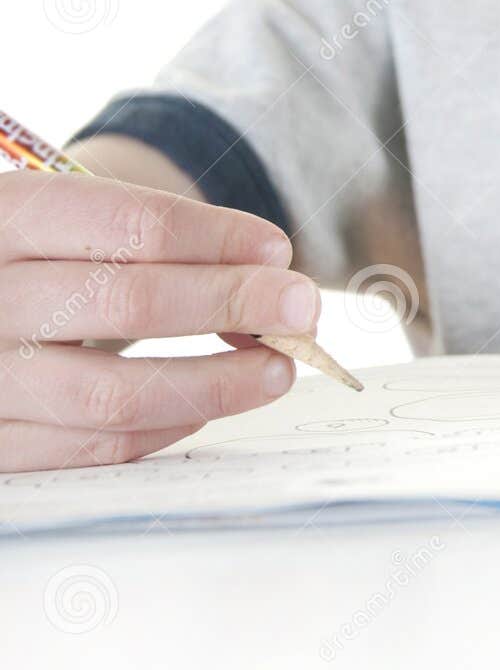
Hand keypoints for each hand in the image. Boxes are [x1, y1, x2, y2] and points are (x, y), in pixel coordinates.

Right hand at [0, 172, 320, 470]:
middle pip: (130, 303)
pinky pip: (95, 450)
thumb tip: (269, 276)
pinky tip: (206, 404)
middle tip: (300, 307)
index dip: (215, 239)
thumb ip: (149, 243)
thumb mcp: (63, 225)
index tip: (276, 251)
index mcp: (7, 220)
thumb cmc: (31, 264)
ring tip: (275, 370)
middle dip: (233, 303)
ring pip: (117, 395)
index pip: (128, 226)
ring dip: (216, 384)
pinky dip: (166, 429)